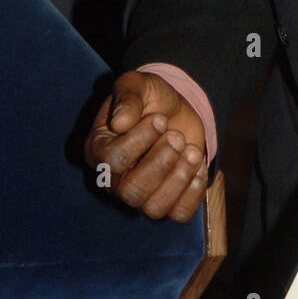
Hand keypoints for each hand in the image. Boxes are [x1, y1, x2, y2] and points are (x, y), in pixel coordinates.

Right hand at [84, 71, 206, 221]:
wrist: (174, 109)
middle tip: (177, 137)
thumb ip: (127, 97)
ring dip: (179, 178)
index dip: (140, 141)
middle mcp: (115, 180)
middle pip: (131, 192)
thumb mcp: (137, 84)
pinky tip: (198, 165)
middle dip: (160, 164)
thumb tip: (120, 122)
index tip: (160, 119)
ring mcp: (141, 195)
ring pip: (154, 208)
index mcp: (99, 150)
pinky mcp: (168, 200)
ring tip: (191, 151)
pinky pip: (178, 214)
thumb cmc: (149, 98)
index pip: (112, 160)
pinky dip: (193, 193)